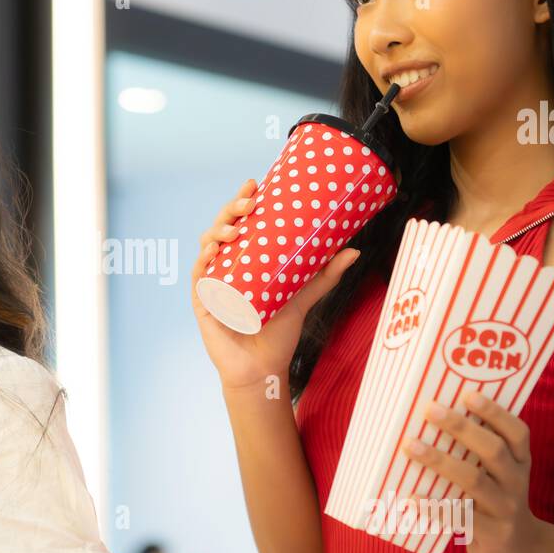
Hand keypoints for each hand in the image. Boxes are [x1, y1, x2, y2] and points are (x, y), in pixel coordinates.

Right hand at [192, 177, 360, 391]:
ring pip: (208, 247)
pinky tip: (212, 251)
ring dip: (218, 232)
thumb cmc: (278, 334)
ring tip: (236, 229)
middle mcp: (225, 267)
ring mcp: (212, 283)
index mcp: (244, 260)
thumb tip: (354, 250)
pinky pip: (199, 276)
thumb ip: (326, 275)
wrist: (264, 368)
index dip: (242, 201)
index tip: (255, 184)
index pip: (240, 222)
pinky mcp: (204, 303)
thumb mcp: (304, 297)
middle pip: (222, 229)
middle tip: (249, 202)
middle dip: (231, 210)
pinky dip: (204, 261)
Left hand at [402, 391, 544, 552]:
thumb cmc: (495, 502)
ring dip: (439, 461)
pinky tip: (410, 498)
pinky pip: (459, 517)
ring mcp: (505, 509)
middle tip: (430, 410)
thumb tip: (431, 420)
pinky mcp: (491, 534)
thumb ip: (478, 453)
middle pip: (493, 450)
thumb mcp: (499, 476)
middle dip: (461, 428)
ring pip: (474, 481)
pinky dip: (433, 507)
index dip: (495, 412)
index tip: (468, 395)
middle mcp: (516, 482)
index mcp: (519, 462)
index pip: (517, 432)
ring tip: (410, 446)